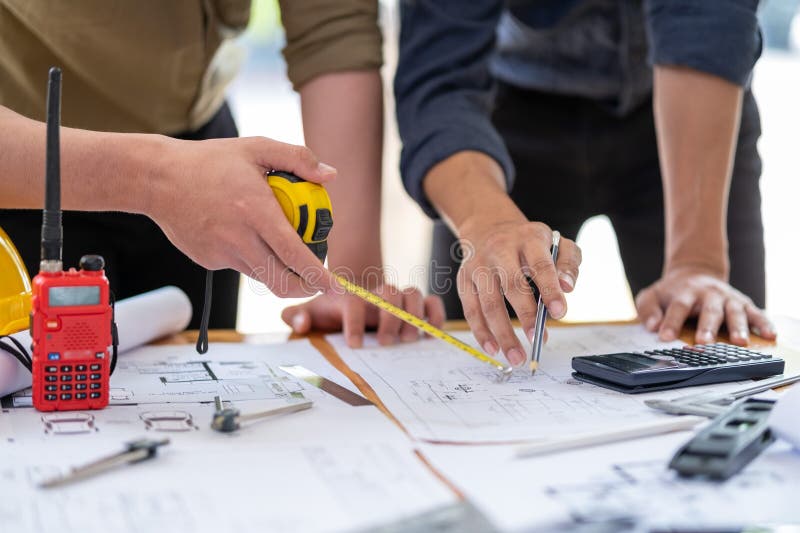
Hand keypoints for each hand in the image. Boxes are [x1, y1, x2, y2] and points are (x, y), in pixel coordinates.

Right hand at [148, 136, 337, 296]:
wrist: (157, 178)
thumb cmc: (209, 161)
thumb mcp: (256, 148)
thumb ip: (298, 158)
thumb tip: (331, 175)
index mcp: (256, 211)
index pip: (295, 256)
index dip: (319, 276)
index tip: (336, 287)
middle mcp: (239, 238)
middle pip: (281, 281)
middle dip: (305, 288)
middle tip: (318, 281)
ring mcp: (221, 253)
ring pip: (262, 276)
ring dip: (280, 272)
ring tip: (282, 249)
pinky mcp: (208, 261)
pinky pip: (240, 267)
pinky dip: (252, 258)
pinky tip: (241, 234)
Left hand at [281, 285, 445, 346]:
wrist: (345, 306)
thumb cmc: (327, 314)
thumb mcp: (307, 315)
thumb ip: (295, 317)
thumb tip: (301, 323)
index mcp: (350, 296)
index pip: (354, 301)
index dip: (354, 321)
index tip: (354, 345)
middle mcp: (375, 294)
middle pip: (389, 292)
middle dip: (389, 317)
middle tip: (385, 342)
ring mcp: (397, 299)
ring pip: (412, 293)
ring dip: (413, 315)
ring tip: (409, 339)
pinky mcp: (415, 307)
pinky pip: (432, 302)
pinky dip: (435, 314)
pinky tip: (431, 333)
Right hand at [456, 210, 581, 367]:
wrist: (488, 227)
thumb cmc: (529, 243)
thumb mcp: (556, 243)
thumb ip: (568, 263)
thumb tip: (567, 288)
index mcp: (528, 239)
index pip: (540, 265)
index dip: (550, 290)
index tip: (559, 313)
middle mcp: (500, 250)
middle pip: (512, 285)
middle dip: (526, 315)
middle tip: (538, 341)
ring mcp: (479, 265)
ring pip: (488, 302)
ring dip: (502, 332)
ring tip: (516, 357)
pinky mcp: (464, 279)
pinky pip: (471, 309)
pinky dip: (481, 332)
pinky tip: (493, 349)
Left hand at [635, 267, 775, 344]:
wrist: (695, 273)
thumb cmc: (672, 292)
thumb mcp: (652, 296)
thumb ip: (648, 310)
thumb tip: (652, 327)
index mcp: (685, 293)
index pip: (678, 307)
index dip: (671, 322)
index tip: (665, 337)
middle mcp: (709, 294)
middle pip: (709, 310)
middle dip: (707, 327)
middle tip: (704, 342)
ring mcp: (728, 298)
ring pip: (734, 312)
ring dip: (738, 327)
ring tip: (740, 342)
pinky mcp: (743, 303)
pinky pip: (756, 313)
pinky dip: (763, 323)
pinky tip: (769, 335)